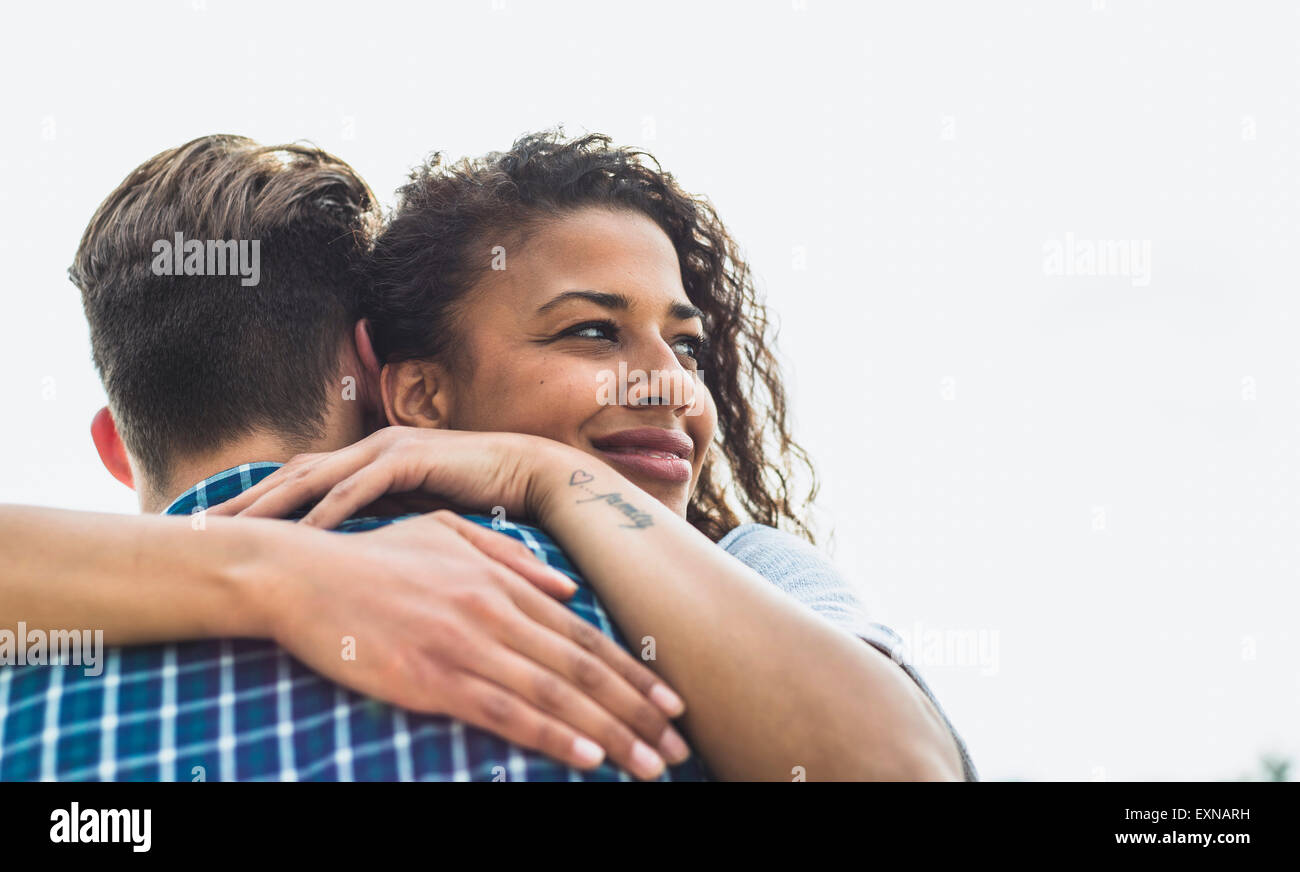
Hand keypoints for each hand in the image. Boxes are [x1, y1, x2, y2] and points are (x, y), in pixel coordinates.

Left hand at [209, 427, 567, 526]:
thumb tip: (346, 560)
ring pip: (313, 479)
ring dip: (270, 507)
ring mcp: (387, 449)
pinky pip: (358, 490)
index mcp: (364, 459)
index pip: (295, 482)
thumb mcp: (414, 516)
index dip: (252, 505)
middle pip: (289, 476)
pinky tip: (300, 537)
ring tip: (231, 536)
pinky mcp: (410, 459)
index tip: (213, 533)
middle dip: (242, 504)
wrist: (531, 476)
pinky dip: (328, 513)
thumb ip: (380, 526)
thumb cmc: (477, 502)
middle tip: (194, 532)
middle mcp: (367, 447)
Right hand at [249, 511, 689, 779]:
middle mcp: (496, 613)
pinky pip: (504, 713)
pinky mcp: (432, 678)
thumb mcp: (448, 535)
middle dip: (637, 714)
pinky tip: (586, 759)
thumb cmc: (373, 557)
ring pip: (554, 696)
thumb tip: (566, 586)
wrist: (301, 574)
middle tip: (678, 747)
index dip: (633, 674)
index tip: (671, 704)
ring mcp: (466, 646)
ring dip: (609, 735)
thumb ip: (511, 557)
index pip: (584, 635)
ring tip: (650, 767)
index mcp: (503, 582)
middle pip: (583, 670)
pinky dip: (551, 737)